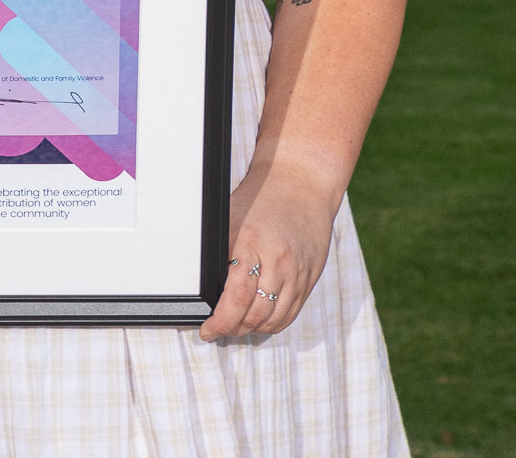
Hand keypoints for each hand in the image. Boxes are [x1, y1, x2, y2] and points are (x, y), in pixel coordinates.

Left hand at [198, 158, 340, 341]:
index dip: (220, 322)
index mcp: (253, 246)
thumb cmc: (261, 200)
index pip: (236, 299)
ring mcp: (298, 273)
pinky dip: (274, 323)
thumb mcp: (230, 222)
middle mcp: (279, 263)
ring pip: (275, 320)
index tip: (208, 330)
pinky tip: (260, 320)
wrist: (302, 185)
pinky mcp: (310, 278)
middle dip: (233, 329)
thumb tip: (205, 290)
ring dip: (253, 329)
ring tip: (237, 326)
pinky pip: (292, 313)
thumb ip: (221, 256)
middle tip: (219, 329)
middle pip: (256, 315)